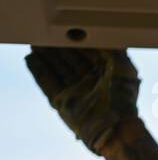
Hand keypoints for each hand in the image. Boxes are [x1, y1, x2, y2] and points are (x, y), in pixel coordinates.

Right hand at [25, 47, 140, 154]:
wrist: (114, 126)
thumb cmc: (122, 97)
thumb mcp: (124, 68)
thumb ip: (115, 51)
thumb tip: (107, 37)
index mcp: (105, 75)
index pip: (86, 56)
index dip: (74, 45)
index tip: (63, 34)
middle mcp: (90, 84)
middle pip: (69, 62)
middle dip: (57, 50)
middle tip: (44, 38)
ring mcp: (76, 93)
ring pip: (57, 71)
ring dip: (45, 58)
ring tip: (34, 46)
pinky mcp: (63, 103)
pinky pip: (48, 84)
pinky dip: (39, 72)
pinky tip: (31, 60)